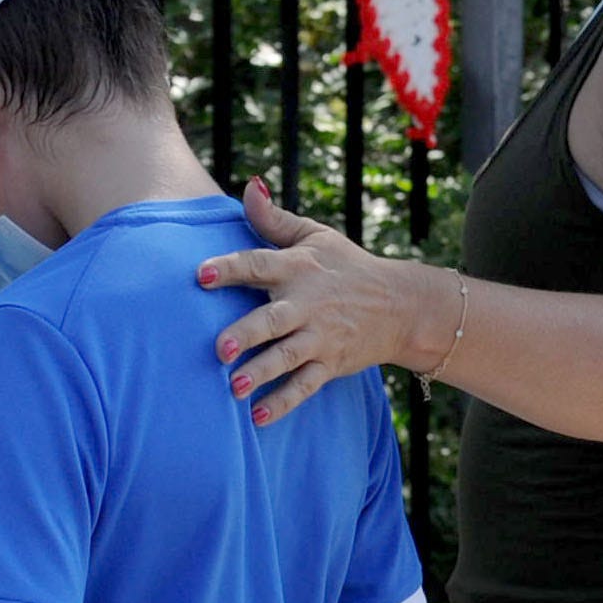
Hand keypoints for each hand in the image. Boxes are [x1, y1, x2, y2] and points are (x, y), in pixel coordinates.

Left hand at [196, 180, 438, 425]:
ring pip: (287, 357)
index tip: (200, 275)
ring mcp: (320, 336)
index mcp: (298, 268)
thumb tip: (248, 185)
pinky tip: (257, 417)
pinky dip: (283, 402)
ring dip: (261, 372)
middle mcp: (308, 303)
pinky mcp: (331, 363)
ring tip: (233, 387)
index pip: (259, 265)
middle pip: (273, 319)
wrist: (402, 304)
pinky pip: (305, 386)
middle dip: (248, 333)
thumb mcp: (316, 236)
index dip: (230, 268)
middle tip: (219, 348)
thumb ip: (274, 219)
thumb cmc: (346, 266)